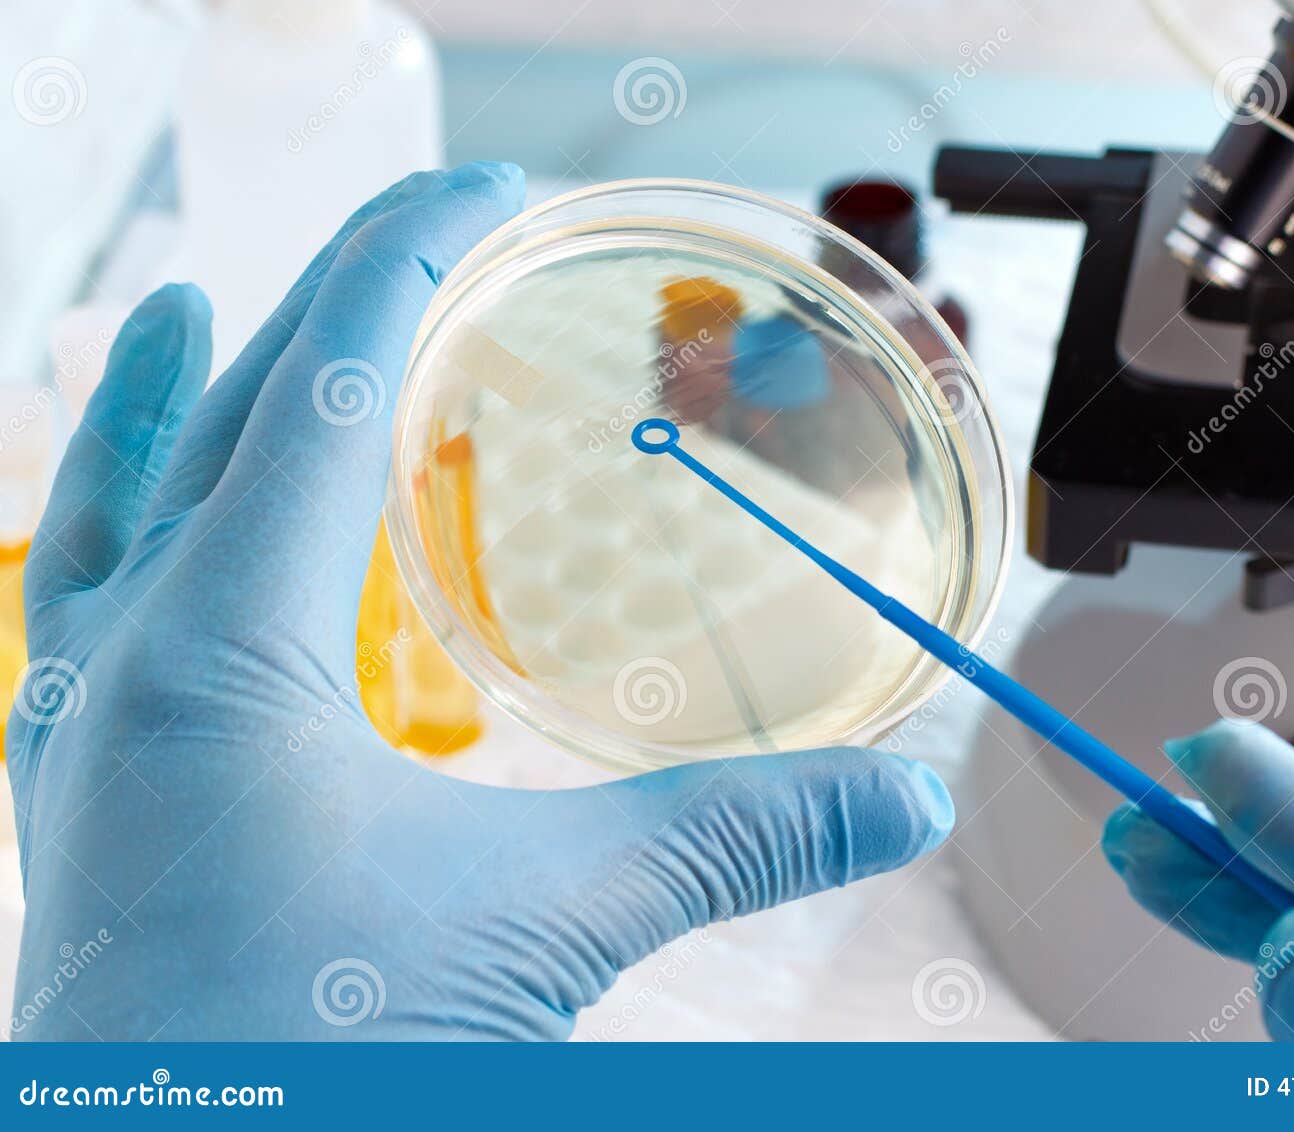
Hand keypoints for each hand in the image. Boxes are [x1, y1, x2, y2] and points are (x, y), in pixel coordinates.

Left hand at [6, 163, 951, 1040]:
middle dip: (333, 302)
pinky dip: (111, 523)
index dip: (413, 256)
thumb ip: (727, 843)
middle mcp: (123, 657)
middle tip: (430, 235)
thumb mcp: (540, 926)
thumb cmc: (310, 1062)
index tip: (498, 191)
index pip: (328, 377)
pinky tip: (148, 539)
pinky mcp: (82, 791)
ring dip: (164, 396)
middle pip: (226, 410)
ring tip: (183, 315)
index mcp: (221, 641)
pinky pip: (75, 604)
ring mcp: (77, 725)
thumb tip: (904, 802)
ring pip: (110, 502)